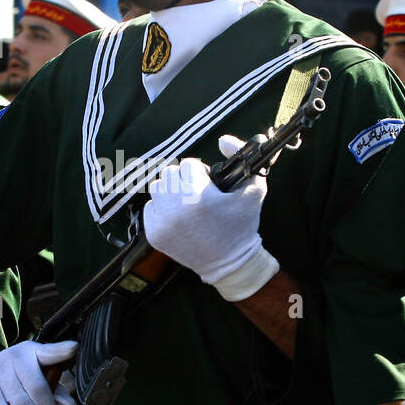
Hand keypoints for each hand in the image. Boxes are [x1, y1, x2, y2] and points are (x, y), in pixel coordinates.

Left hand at [143, 134, 277, 300]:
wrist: (229, 264)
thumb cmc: (242, 225)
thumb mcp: (254, 189)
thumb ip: (242, 156)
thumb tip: (223, 140)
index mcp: (198, 195)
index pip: (189, 164)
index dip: (201, 173)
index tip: (209, 187)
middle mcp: (176, 208)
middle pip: (169, 173)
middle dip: (183, 180)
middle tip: (196, 194)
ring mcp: (162, 222)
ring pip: (157, 188)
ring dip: (171, 192)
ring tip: (186, 204)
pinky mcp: (154, 234)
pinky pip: (149, 208)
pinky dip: (162, 210)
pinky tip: (178, 219)